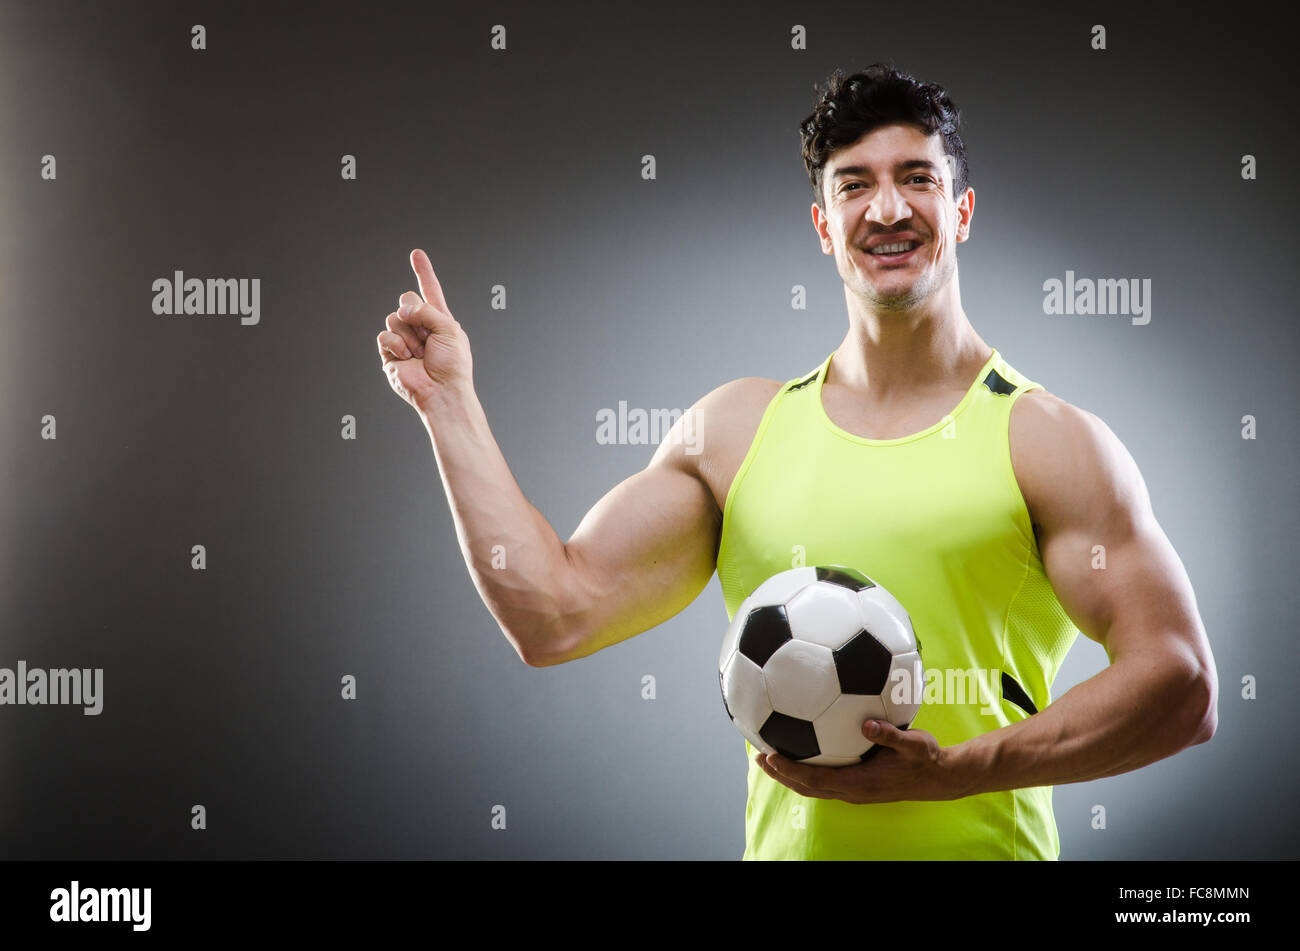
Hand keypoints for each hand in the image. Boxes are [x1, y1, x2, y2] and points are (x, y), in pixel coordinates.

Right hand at [377, 248, 473, 412]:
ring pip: (394, 316)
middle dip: (417, 314)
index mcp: (439, 319)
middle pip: (406, 298)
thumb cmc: (452, 364)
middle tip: (428, 337)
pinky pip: (385, 335)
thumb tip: (402, 310)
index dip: (423, 272)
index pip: (429, 290)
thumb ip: (427, 310)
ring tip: (420, 352)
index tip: (416, 254)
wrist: (441, 391)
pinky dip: (397, 345)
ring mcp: (404, 339)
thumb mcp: (449, 328)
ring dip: (410, 335)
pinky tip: (407, 358)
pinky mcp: (390, 353)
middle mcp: (420, 326)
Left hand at [754, 719, 970, 803]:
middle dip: (781, 774)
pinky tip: (801, 752)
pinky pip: (825, 782)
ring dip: (790, 775)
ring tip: (768, 758)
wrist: (940, 778)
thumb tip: (868, 723)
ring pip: (814, 787)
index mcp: (860, 783)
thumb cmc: (926, 758)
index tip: (769, 756)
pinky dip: (806, 772)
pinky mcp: (858, 786)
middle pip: (807, 787)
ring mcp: (854, 791)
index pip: (816, 779)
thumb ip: (890, 734)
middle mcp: (853, 791)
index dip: (791, 770)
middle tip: (758, 756)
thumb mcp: (913, 743)